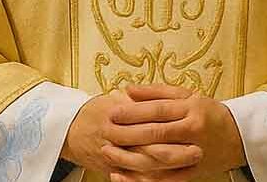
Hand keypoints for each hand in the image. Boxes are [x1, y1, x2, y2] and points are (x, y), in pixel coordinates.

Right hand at [62, 88, 201, 178]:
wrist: (68, 129)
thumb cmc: (95, 111)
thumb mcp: (112, 97)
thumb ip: (135, 97)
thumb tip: (160, 92)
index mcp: (117, 111)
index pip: (148, 118)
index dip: (171, 123)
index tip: (192, 125)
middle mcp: (114, 133)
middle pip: (149, 143)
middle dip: (175, 149)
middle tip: (198, 149)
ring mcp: (112, 153)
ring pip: (143, 164)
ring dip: (168, 166)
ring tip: (188, 164)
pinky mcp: (110, 168)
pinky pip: (132, 177)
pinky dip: (150, 179)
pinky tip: (167, 177)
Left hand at [106, 84, 245, 181]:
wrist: (239, 137)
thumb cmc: (209, 112)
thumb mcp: (188, 95)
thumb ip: (158, 91)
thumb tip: (128, 89)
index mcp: (192, 109)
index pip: (158, 110)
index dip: (134, 111)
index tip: (113, 112)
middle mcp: (194, 131)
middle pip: (156, 133)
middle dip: (128, 132)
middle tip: (106, 131)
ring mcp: (194, 154)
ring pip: (158, 158)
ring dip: (130, 157)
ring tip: (108, 152)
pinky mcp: (194, 173)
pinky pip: (165, 180)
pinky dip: (142, 180)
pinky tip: (122, 176)